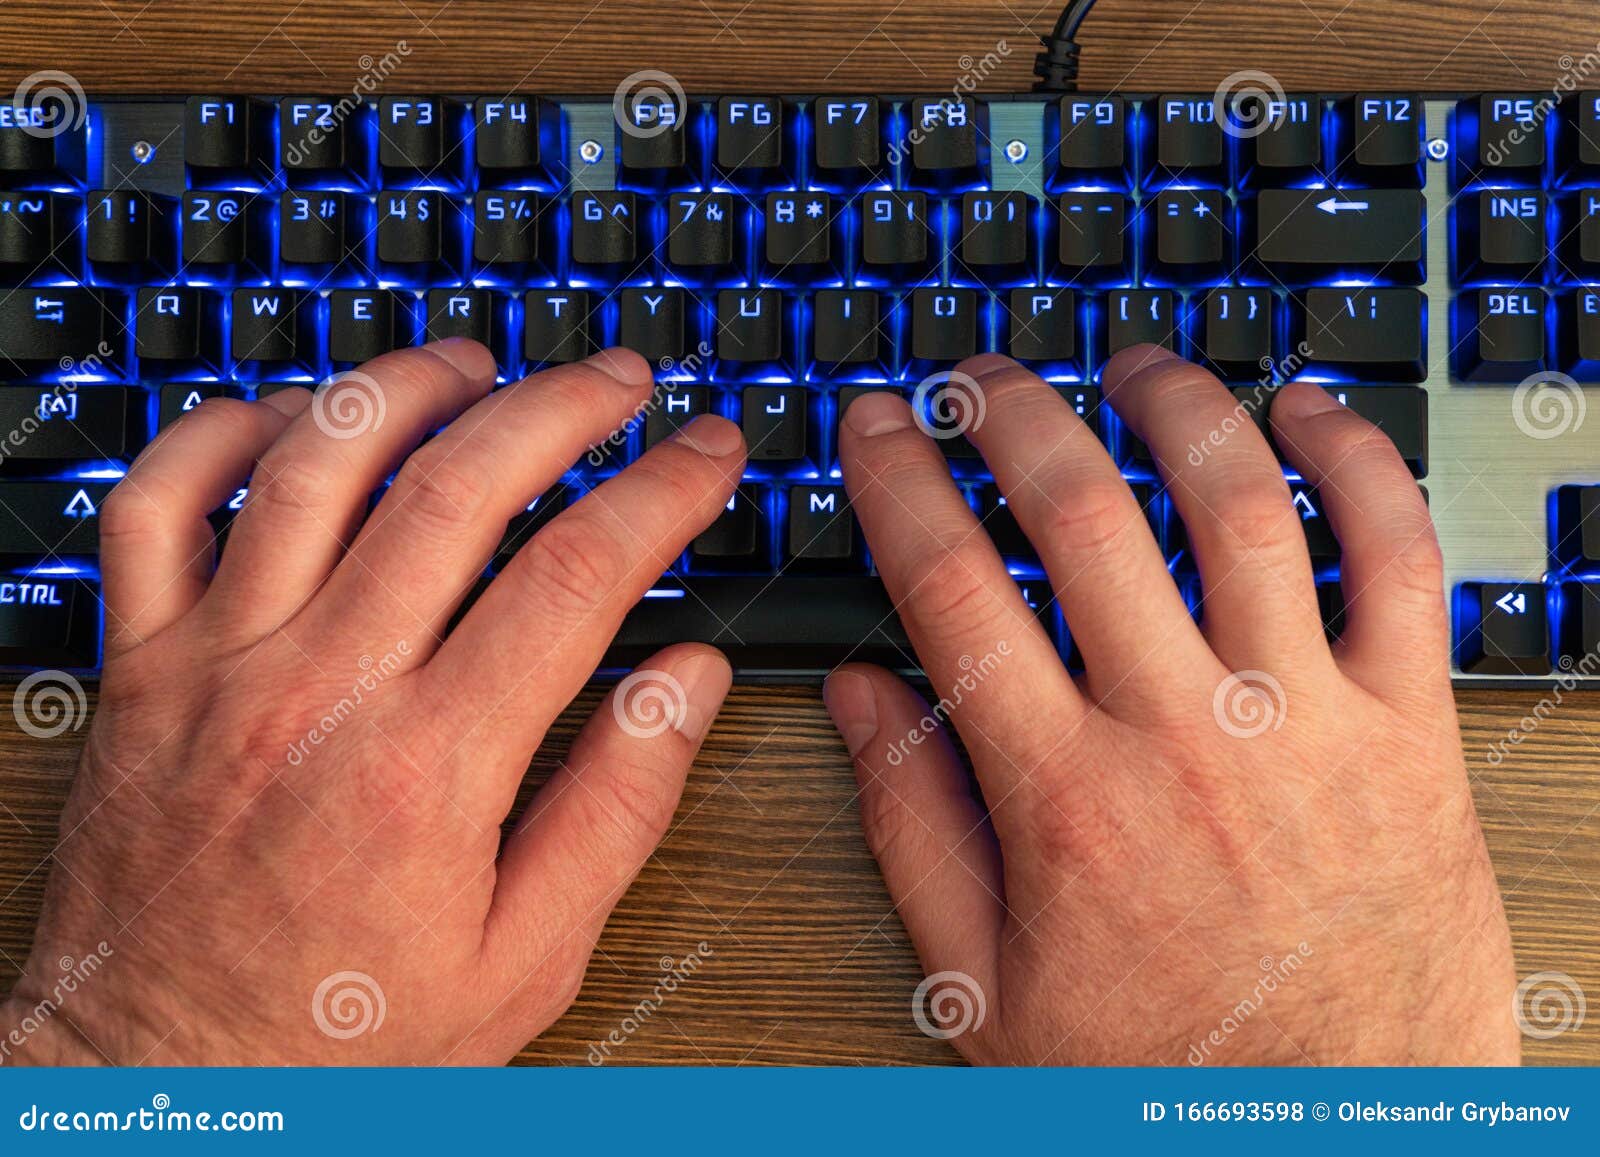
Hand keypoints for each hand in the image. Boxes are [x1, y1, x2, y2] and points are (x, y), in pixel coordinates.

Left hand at [2, 341, 744, 1064]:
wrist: (160, 1091)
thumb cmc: (336, 1042)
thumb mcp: (525, 960)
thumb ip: (617, 808)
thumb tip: (684, 682)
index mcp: (431, 766)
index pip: (577, 573)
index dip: (662, 490)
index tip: (706, 454)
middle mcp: (319, 690)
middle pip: (459, 483)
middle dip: (560, 406)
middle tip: (619, 379)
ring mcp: (216, 667)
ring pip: (313, 462)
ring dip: (408, 385)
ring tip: (475, 361)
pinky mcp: (141, 670)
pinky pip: (156, 507)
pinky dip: (219, 434)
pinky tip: (290, 418)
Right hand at [824, 348, 1518, 1064]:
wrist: (1337, 1137)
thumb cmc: (1162, 1076)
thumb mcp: (984, 983)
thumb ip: (912, 827)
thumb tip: (861, 700)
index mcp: (1066, 795)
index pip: (952, 586)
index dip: (899, 484)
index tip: (880, 430)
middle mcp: (1185, 734)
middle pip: (1080, 514)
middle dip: (1013, 416)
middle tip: (983, 377)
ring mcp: (1307, 719)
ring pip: (1236, 506)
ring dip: (1173, 409)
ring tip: (1133, 365)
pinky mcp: (1411, 729)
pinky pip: (1398, 561)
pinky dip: (1357, 466)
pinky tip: (1309, 416)